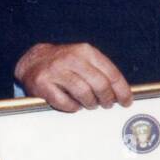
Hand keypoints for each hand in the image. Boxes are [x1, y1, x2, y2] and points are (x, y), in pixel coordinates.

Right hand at [13, 42, 133, 112]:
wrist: (33, 61)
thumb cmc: (65, 63)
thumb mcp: (84, 59)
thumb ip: (101, 71)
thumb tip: (121, 93)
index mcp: (85, 51)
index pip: (111, 73)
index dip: (122, 90)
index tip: (127, 101)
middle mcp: (71, 59)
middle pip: (100, 85)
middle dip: (107, 99)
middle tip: (108, 104)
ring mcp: (56, 71)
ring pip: (84, 94)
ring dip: (91, 104)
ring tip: (91, 104)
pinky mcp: (43, 84)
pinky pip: (66, 103)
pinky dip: (73, 107)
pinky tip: (74, 105)